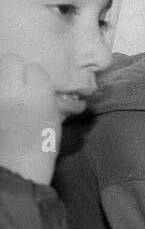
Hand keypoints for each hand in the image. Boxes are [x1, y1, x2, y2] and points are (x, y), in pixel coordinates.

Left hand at [0, 54, 60, 184]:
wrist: (15, 167)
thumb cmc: (42, 146)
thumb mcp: (55, 119)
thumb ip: (49, 97)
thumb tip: (44, 85)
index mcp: (37, 95)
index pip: (34, 68)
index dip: (36, 77)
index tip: (38, 88)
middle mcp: (12, 91)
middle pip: (10, 61)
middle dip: (16, 70)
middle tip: (19, 85)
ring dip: (5, 80)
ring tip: (10, 96)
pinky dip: (0, 96)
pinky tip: (4, 106)